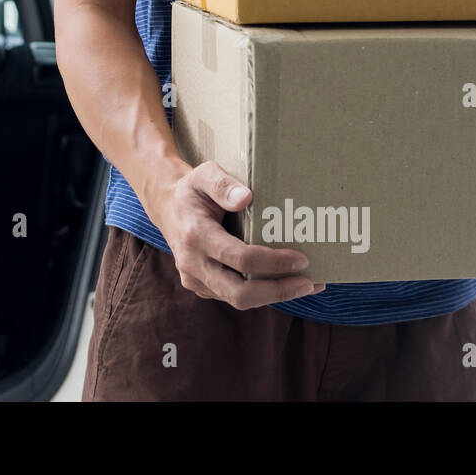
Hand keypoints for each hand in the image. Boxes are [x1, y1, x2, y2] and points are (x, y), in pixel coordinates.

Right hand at [148, 160, 323, 308]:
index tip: (302, 259)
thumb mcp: (203, 174)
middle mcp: (193, 263)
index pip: (239, 258)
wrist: (167, 208)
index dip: (273, 262)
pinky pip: (234, 296)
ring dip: (274, 296)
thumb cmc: (192, 190)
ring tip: (306, 285)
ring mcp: (195, 280)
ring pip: (239, 300)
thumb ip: (223, 184)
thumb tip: (246, 198)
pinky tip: (285, 282)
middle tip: (308, 282)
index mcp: (195, 235)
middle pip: (240, 294)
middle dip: (278, 291)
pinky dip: (262, 293)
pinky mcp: (202, 287)